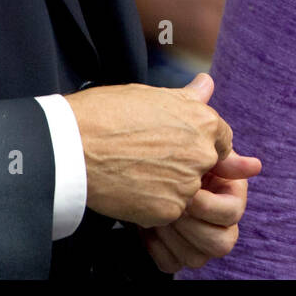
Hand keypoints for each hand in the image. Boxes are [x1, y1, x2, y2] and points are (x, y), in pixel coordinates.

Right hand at [66, 72, 244, 226]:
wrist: (73, 146)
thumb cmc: (109, 113)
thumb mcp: (153, 95)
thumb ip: (187, 97)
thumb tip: (207, 83)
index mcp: (204, 122)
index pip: (223, 139)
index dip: (201, 142)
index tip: (178, 144)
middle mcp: (203, 154)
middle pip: (205, 166)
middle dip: (184, 164)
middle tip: (149, 158)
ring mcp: (187, 184)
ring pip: (186, 190)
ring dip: (167, 186)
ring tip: (134, 170)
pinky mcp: (168, 210)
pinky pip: (167, 211)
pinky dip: (151, 205)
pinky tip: (129, 188)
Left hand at [141, 153, 261, 272]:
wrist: (160, 171)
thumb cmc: (188, 159)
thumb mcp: (208, 154)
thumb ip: (227, 160)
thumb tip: (256, 166)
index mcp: (233, 202)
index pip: (231, 214)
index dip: (208, 205)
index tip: (189, 191)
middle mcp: (223, 229)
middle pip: (221, 245)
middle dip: (191, 226)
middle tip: (173, 207)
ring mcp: (201, 246)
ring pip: (195, 259)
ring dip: (172, 236)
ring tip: (158, 214)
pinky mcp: (178, 255)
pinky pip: (170, 265)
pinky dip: (157, 248)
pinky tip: (150, 225)